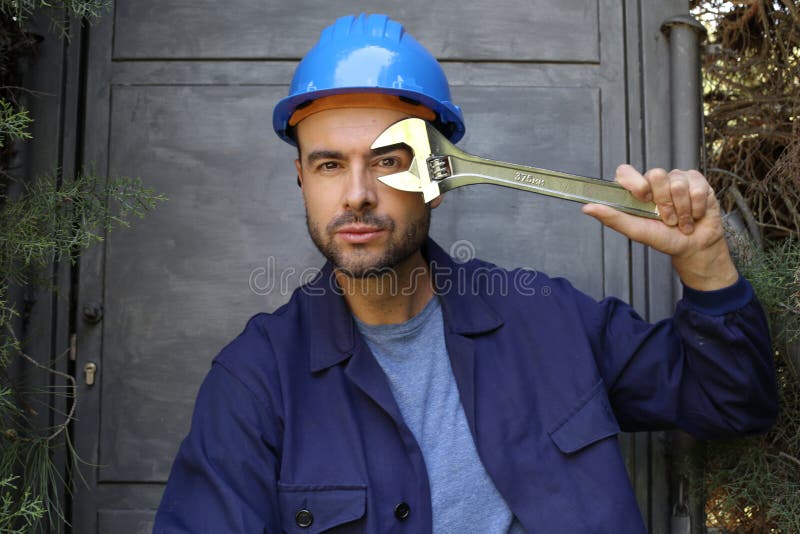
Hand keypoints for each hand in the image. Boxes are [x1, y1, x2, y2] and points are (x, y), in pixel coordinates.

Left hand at [582, 164, 738, 290]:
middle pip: (656, 174)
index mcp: (636, 190)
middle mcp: (654, 181)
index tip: (643, 198)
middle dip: (664, 203)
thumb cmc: (663, 238)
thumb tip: (587, 208)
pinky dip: (695, 208)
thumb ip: (613, 218)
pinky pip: (696, 188)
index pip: (626, 171)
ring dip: (681, 210)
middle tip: (666, 219)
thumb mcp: (636, 231)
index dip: (635, 182)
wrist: (693, 246)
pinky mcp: (697, 181)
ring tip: (680, 221)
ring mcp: (676, 179)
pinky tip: (694, 215)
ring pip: (677, 183)